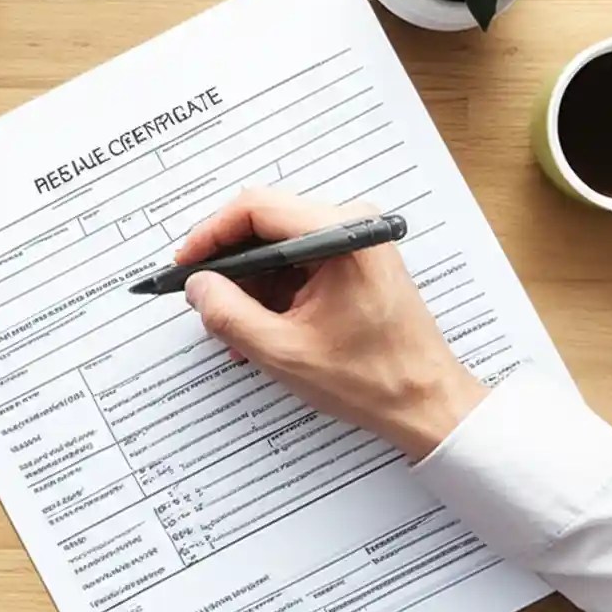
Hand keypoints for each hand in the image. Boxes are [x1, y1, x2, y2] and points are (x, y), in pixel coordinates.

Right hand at [177, 188, 487, 459]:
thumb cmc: (371, 380)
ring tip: (232, 329)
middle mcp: (351, 226)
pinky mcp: (355, 262)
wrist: (426, 402)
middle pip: (265, 224)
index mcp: (340, 235)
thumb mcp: (282, 351)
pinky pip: (298, 264)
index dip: (210, 234)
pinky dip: (273, 292)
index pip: (256, 208)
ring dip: (250, 285)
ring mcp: (355, 243)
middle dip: (229, 266)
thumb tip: (197, 286)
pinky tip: (259, 328)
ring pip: (278, 247)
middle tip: (203, 300)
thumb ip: (229, 314)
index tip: (185, 263)